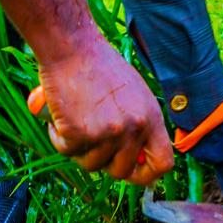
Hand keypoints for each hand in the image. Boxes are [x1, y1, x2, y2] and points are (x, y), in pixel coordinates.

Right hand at [38, 41, 173, 184]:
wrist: (73, 48)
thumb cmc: (100, 66)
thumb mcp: (134, 93)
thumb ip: (139, 122)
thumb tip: (138, 158)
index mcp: (151, 117)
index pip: (164, 163)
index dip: (148, 175)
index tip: (132, 172)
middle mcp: (134, 128)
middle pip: (121, 171)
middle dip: (103, 161)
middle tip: (91, 139)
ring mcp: (107, 133)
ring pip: (91, 164)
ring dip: (79, 148)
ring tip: (75, 118)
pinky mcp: (79, 134)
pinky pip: (67, 151)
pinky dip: (58, 138)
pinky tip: (60, 115)